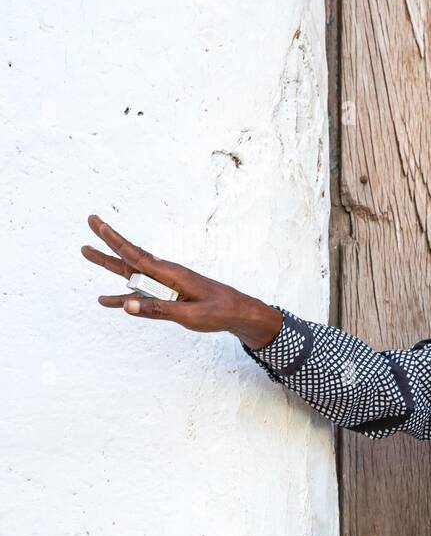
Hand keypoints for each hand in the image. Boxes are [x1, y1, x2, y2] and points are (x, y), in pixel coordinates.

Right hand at [82, 214, 282, 349]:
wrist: (239, 313)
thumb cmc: (218, 311)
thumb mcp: (190, 314)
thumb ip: (158, 310)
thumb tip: (127, 305)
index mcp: (171, 274)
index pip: (137, 255)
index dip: (116, 240)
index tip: (99, 224)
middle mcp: (165, 275)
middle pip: (130, 257)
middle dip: (109, 241)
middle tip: (90, 220)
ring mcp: (165, 285)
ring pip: (131, 274)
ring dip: (109, 264)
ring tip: (87, 251)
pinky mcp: (168, 297)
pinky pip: (141, 296)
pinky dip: (123, 298)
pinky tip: (107, 300)